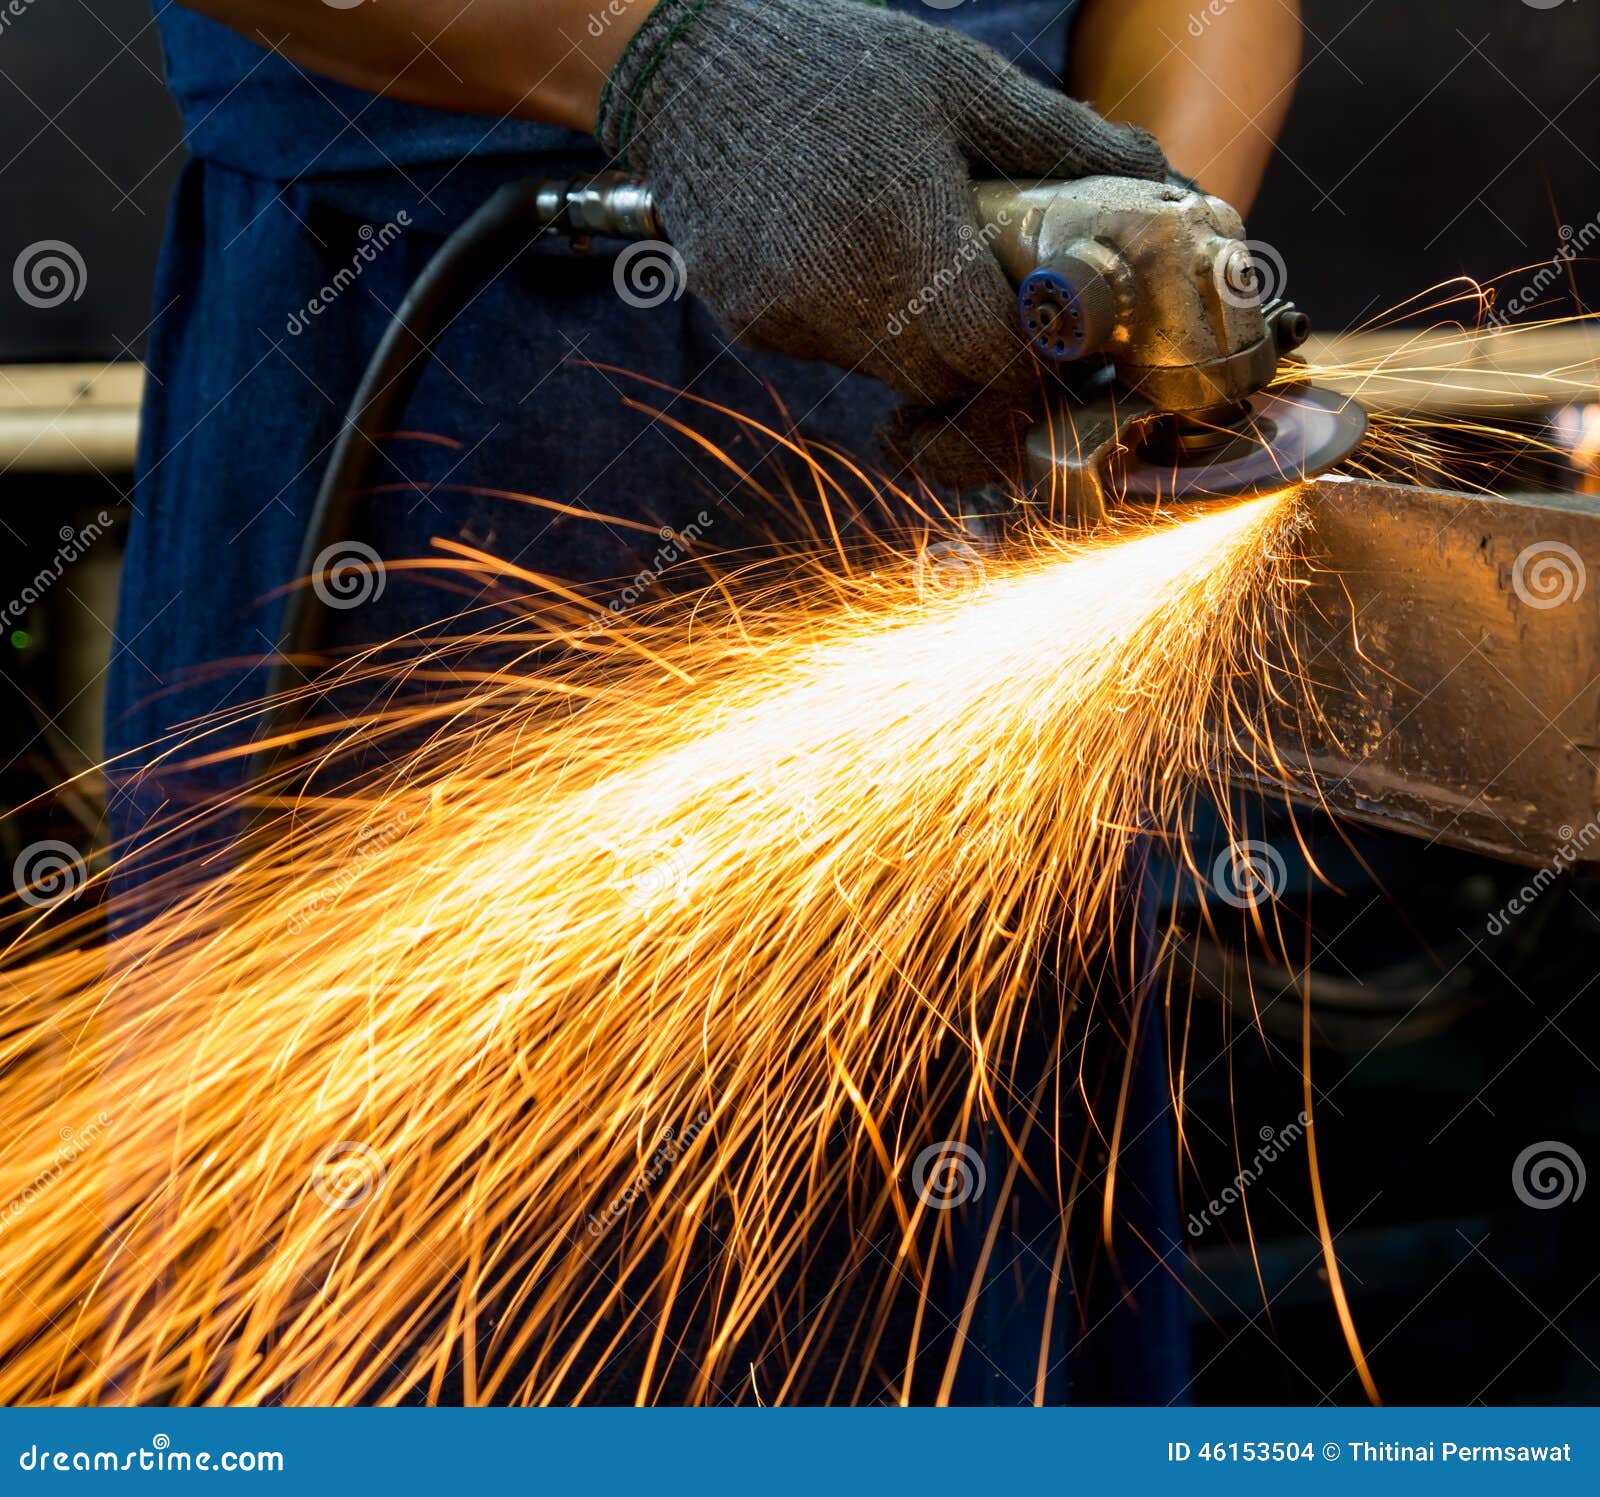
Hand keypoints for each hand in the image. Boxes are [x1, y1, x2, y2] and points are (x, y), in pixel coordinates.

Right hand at [598, 0, 1168, 482]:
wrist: (690, 67)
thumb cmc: (836, 64)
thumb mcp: (963, 83)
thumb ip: (1067, 143)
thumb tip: (1168, 180)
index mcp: (904, 233)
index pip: (987, 356)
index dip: (1031, 361)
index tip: (1057, 339)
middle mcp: (838, 295)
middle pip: (943, 383)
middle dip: (985, 362)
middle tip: (1010, 315)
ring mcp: (788, 319)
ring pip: (890, 376)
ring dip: (926, 344)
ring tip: (927, 266)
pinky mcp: (753, 325)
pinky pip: (836, 354)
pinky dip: (864, 326)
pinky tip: (857, 259)